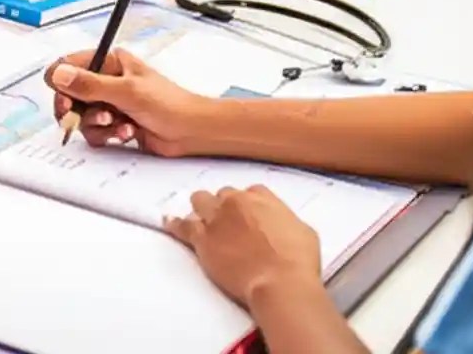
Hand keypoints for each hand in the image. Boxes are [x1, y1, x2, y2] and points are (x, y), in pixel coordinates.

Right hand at [43, 47, 213, 156]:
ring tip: (118, 124)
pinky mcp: (113, 123)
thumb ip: (90, 84)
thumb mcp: (127, 91)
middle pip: (70, 94)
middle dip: (80, 109)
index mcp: (109, 61)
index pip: (70, 65)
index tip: (66, 101)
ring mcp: (109, 102)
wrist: (191, 131)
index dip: (62, 83)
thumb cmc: (169, 104)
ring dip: (98, 124)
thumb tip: (59, 74)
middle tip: (93, 116)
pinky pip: (94, 131)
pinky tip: (128, 133)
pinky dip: (108, 135)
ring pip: (82, 116)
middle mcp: (106, 79)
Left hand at [164, 185, 322, 307]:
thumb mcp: (303, 231)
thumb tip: (281, 226)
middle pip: (223, 195)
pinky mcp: (201, 239)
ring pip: (199, 201)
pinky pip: (182, 225)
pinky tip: (169, 222)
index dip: (248, 204)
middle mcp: (236, 202)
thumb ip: (284, 221)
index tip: (248, 214)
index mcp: (262, 197)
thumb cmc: (297, 260)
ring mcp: (216, 218)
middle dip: (224, 206)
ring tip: (201, 218)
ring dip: (201, 209)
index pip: (250, 191)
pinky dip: (175, 224)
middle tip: (228, 221)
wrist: (279, 281)